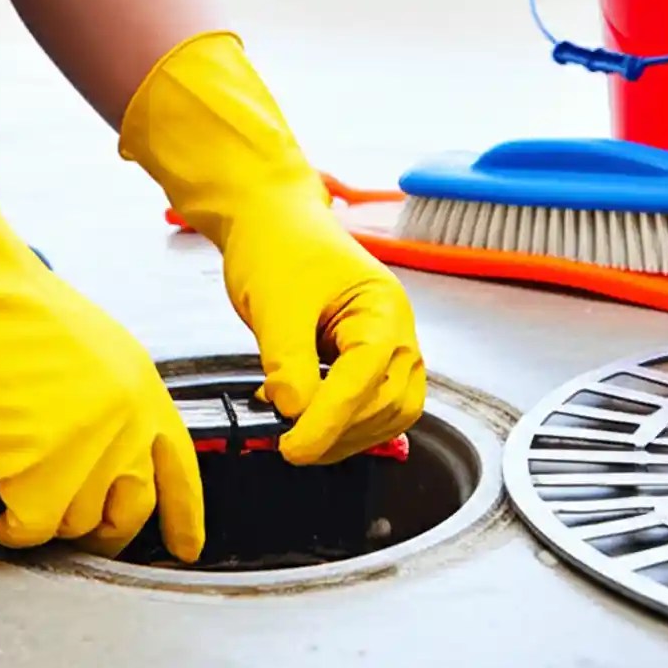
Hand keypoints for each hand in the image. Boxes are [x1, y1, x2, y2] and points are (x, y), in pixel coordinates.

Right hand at [0, 27, 204, 561]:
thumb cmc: (2, 306)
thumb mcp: (82, 349)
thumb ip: (101, 401)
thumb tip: (93, 453)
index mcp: (142, 386)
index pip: (180, 467)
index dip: (184, 516)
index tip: (185, 547)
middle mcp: (128, 418)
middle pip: (132, 509)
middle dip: (104, 532)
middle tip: (77, 535)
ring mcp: (90, 444)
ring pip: (78, 522)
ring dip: (47, 522)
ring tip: (19, 503)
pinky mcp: (42, 464)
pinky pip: (34, 525)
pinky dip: (14, 530)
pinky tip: (2, 518)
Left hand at [117, 30, 424, 464]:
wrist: (271, 220)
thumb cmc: (278, 245)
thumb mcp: (275, 302)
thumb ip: (288, 360)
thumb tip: (295, 412)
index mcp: (383, 308)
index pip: (368, 380)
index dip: (331, 421)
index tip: (293, 448)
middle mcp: (396, 331)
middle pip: (391, 405)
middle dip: (343, 433)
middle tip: (290, 447)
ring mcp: (386, 347)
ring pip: (387, 414)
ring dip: (345, 436)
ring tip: (295, 436)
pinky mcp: (365, 360)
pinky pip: (368, 406)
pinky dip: (339, 423)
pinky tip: (301, 418)